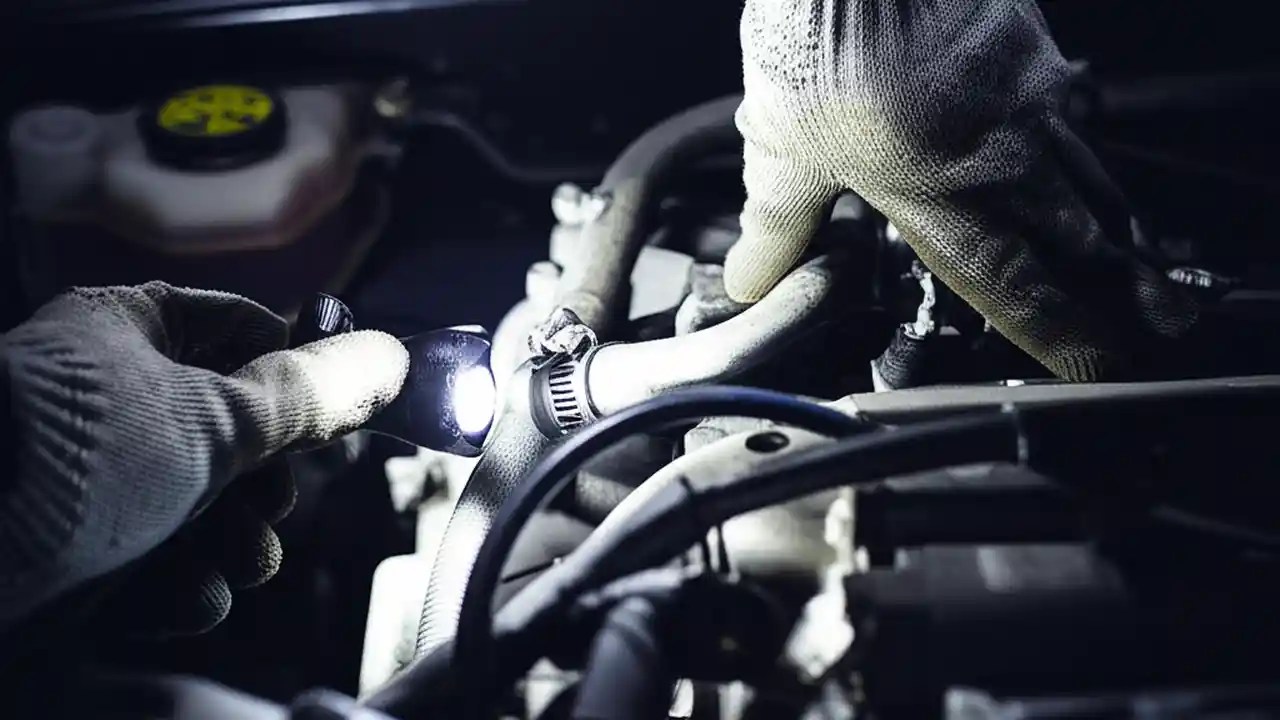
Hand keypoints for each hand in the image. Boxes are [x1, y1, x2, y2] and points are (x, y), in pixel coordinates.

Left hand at [0, 282, 407, 631]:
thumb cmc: (76, 453)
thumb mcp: (214, 416)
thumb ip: (310, 395)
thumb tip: (391, 356)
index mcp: (135, 332)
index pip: (247, 333)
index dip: (301, 372)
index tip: (338, 416)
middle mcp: (118, 402)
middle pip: (239, 434)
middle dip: (266, 483)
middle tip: (266, 501)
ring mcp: (98, 483)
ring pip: (208, 510)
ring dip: (237, 544)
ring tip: (235, 558)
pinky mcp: (81, 559)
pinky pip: (162, 568)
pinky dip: (184, 588)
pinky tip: (186, 595)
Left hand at [724, 0, 1198, 380]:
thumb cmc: (824, 31)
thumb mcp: (783, 143)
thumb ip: (777, 221)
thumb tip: (754, 276)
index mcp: (943, 194)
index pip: (1016, 288)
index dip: (1058, 334)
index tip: (1093, 366)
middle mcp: (1005, 154)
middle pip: (1083, 238)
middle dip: (1119, 289)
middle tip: (1155, 324)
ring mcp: (1030, 96)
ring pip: (1089, 180)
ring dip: (1114, 229)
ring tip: (1136, 263)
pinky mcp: (1031, 49)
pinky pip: (1074, 119)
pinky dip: (1084, 158)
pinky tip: (1080, 166)